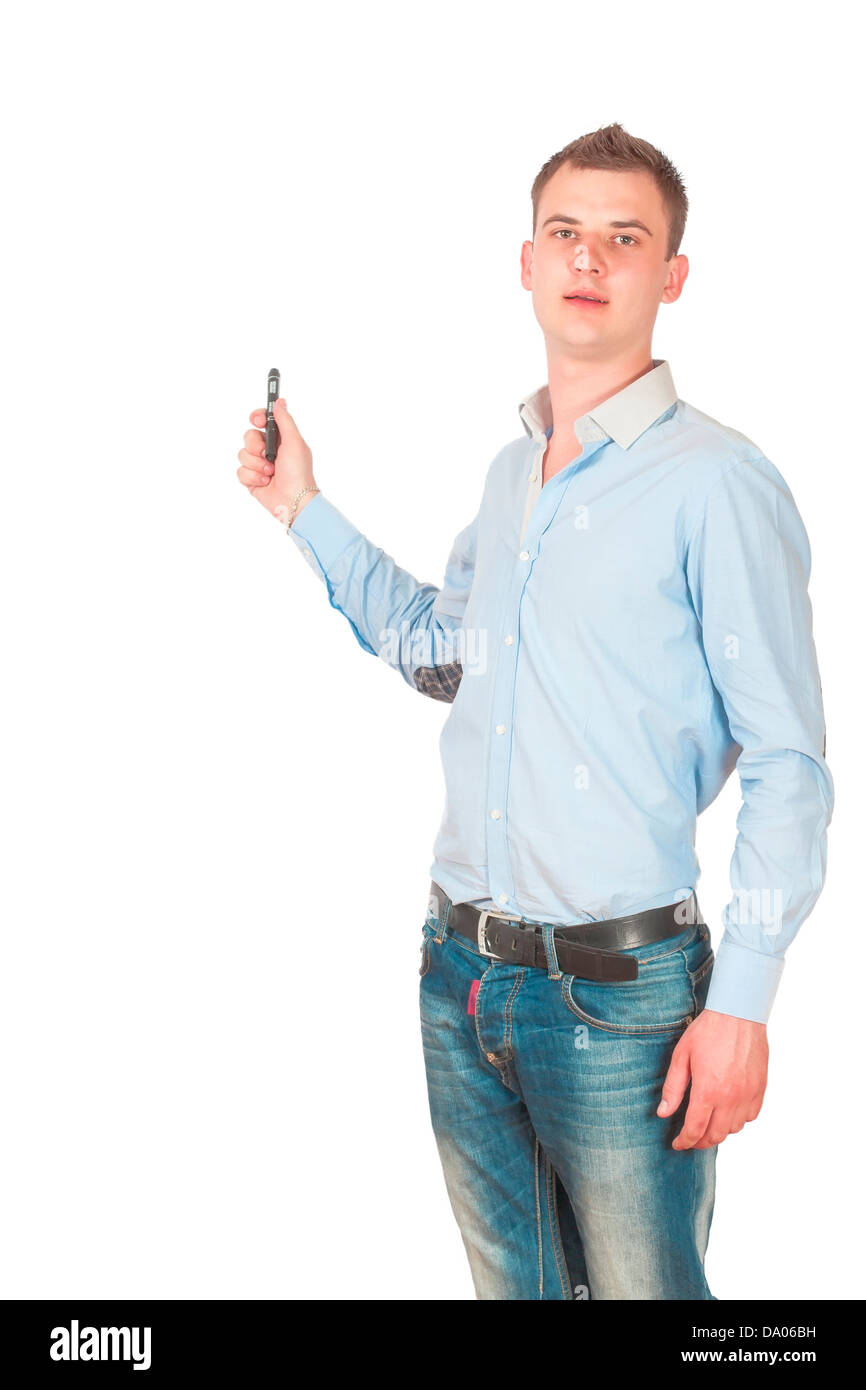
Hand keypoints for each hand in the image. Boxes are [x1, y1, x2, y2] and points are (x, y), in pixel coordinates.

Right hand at [236, 397, 317, 524]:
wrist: (293, 501)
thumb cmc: (298, 473)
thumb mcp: (294, 442)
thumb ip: (285, 420)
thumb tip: (280, 401)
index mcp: (280, 438)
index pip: (261, 420)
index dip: (256, 417)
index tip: (257, 420)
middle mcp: (268, 450)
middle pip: (248, 436)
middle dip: (256, 447)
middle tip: (269, 456)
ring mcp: (259, 465)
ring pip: (242, 454)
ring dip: (256, 465)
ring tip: (270, 473)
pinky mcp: (251, 479)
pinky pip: (240, 471)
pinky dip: (252, 477)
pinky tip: (265, 482)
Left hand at [657, 1008, 768, 1148]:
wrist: (738, 1013)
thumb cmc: (708, 1031)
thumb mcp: (681, 1056)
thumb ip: (673, 1088)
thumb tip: (663, 1113)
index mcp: (708, 1091)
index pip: (695, 1129)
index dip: (685, 1141)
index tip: (678, 1144)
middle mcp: (730, 1098)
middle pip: (716, 1135)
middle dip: (700, 1142)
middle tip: (691, 1138)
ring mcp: (748, 1094)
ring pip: (734, 1128)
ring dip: (720, 1131)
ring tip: (708, 1124)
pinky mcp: (760, 1088)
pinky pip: (751, 1116)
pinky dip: (739, 1120)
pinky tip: (729, 1112)